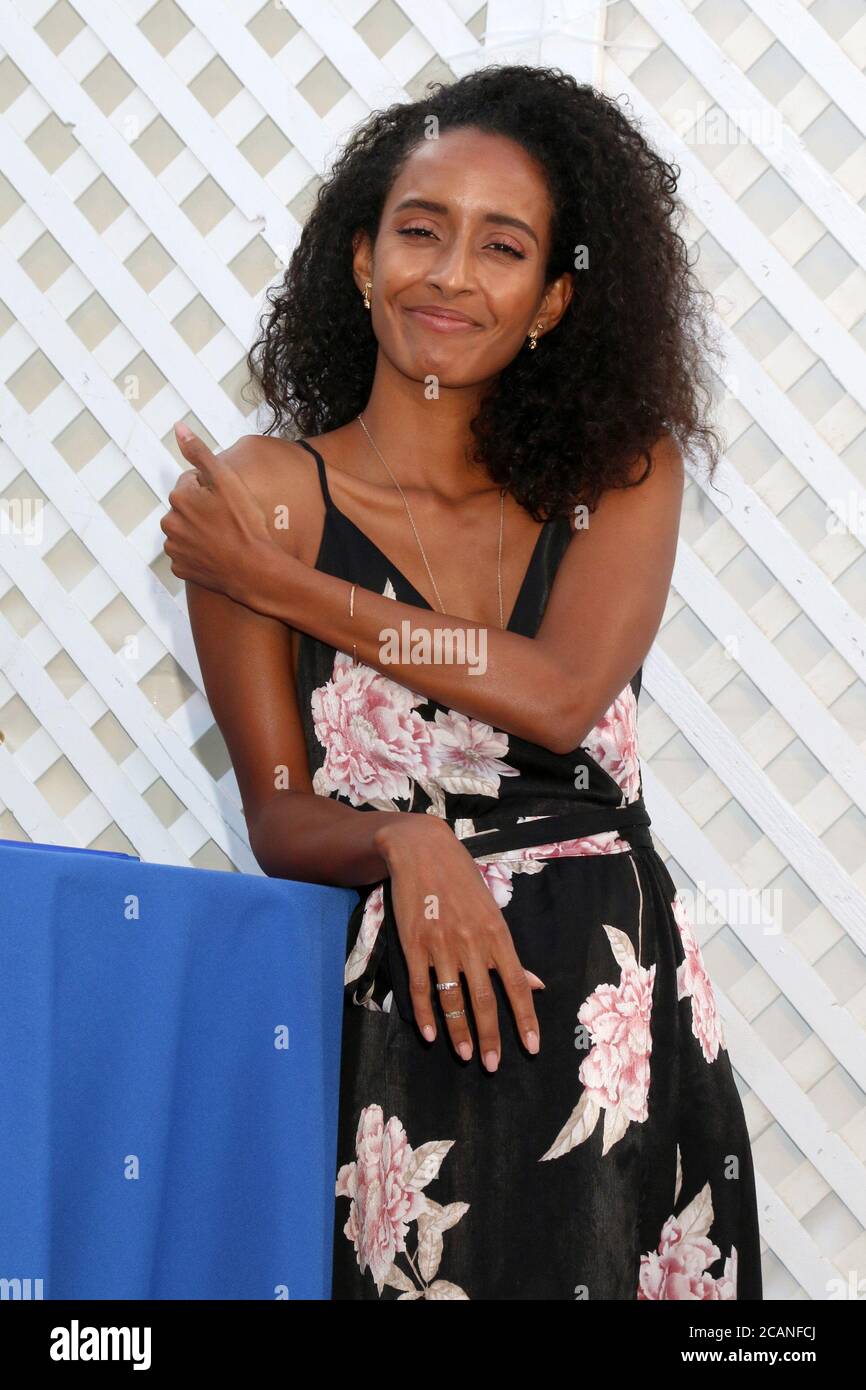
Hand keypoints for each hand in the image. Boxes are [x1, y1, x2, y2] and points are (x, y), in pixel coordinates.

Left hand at [160, 424, 275, 604]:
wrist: (254, 569)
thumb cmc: (244, 523)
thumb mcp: (226, 479)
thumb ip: (199, 452)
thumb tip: (178, 427)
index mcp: (178, 497)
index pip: (192, 483)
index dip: (213, 490)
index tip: (228, 502)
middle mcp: (169, 523)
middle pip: (187, 507)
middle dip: (203, 510)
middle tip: (229, 520)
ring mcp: (174, 548)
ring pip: (187, 531)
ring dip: (201, 531)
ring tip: (225, 537)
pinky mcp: (181, 569)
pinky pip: (188, 555)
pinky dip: (200, 553)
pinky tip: (218, 553)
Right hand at [375, 816, 543, 1070]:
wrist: (422, 850)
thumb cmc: (462, 879)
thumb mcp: (493, 910)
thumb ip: (509, 952)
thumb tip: (537, 984)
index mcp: (497, 934)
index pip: (517, 984)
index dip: (526, 1018)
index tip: (531, 1047)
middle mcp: (472, 942)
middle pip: (485, 999)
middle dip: (490, 1036)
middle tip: (492, 1064)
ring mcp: (441, 944)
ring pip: (452, 999)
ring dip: (459, 1031)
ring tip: (464, 1055)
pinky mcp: (413, 944)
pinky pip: (421, 987)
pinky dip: (425, 1014)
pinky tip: (430, 1033)